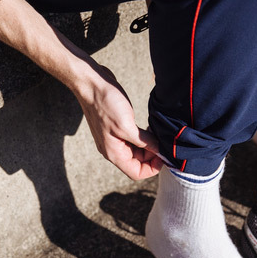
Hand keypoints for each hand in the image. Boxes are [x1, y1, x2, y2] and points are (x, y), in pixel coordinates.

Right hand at [74, 65, 162, 179]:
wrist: (92, 84)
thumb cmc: (105, 104)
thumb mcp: (127, 125)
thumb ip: (144, 141)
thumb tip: (160, 150)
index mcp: (114, 153)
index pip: (136, 173)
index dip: (152, 168)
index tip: (164, 155)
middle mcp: (114, 150)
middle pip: (138, 163)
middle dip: (153, 155)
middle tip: (165, 142)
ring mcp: (115, 139)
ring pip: (137, 151)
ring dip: (150, 146)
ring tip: (159, 135)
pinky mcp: (118, 128)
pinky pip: (134, 139)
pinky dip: (144, 137)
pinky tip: (150, 129)